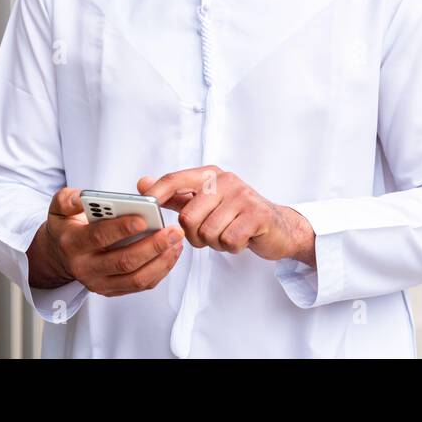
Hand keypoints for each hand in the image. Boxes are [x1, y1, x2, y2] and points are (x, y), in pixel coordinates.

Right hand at [29, 186, 184, 297]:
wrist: (59, 256)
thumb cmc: (66, 226)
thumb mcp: (59, 207)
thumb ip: (68, 199)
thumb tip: (83, 197)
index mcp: (72, 244)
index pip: (99, 237)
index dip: (122, 228)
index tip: (144, 218)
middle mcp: (86, 268)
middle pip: (124, 261)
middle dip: (152, 246)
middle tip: (173, 231)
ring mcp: (100, 283)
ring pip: (136, 278)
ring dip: (161, 261)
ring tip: (176, 241)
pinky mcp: (113, 290)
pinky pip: (141, 285)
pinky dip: (160, 270)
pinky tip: (172, 252)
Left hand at [138, 167, 314, 263]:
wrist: (279, 227)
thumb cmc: (236, 215)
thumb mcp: (205, 201)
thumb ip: (175, 195)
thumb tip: (142, 183)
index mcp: (209, 175)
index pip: (174, 179)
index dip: (156, 193)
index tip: (143, 204)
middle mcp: (225, 180)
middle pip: (188, 217)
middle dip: (194, 235)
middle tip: (209, 234)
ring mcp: (243, 196)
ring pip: (208, 232)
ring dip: (215, 243)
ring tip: (228, 234)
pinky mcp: (258, 215)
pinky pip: (228, 241)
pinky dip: (231, 247)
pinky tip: (241, 238)